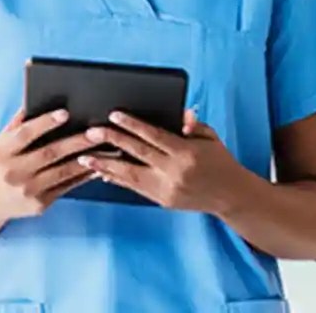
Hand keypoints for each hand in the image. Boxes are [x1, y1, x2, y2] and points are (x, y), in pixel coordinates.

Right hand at [0, 107, 101, 219]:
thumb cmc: (2, 163)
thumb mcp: (2, 141)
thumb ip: (19, 122)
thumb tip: (38, 99)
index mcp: (2, 152)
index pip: (25, 134)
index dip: (45, 122)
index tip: (65, 112)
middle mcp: (14, 172)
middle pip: (49, 153)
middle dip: (76, 141)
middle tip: (97, 131)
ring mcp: (27, 191)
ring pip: (63, 172)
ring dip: (86, 159)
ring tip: (105, 148)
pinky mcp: (40, 205)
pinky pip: (66, 187)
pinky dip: (83, 176)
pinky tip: (98, 165)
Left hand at [77, 110, 245, 212]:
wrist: (230, 195)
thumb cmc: (219, 161)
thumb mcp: (210, 137)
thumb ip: (193, 125)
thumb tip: (182, 114)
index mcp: (185, 152)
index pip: (153, 135)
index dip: (132, 124)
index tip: (113, 115)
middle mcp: (174, 172)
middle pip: (137, 153)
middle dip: (112, 141)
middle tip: (90, 133)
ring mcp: (167, 189)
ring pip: (130, 175)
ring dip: (106, 165)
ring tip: (85, 157)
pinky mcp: (162, 201)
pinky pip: (135, 188)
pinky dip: (118, 179)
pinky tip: (103, 172)